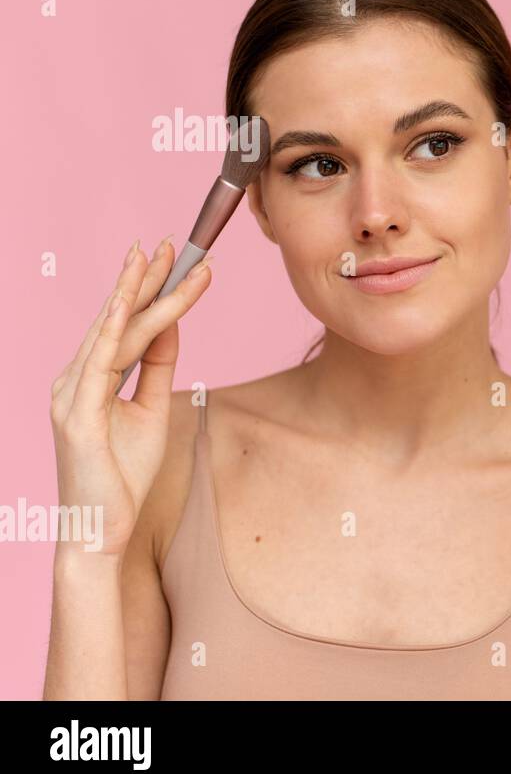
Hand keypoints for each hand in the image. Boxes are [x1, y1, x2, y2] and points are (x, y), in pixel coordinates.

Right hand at [48, 236, 212, 559]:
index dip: (149, 290)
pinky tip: (125, 306)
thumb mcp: (152, 409)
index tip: (176, 260)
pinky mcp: (76, 417)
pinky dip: (111, 332)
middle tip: (172, 243)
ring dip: (138, 294)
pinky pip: (98, 365)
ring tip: (160, 259)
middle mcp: (74, 379)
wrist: (103, 530)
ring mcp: (71, 396)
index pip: (126, 324)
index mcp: (91, 378)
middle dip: (145, 279)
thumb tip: (172, 325)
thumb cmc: (124, 474)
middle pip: (117, 319)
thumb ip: (158, 368)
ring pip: (113, 334)